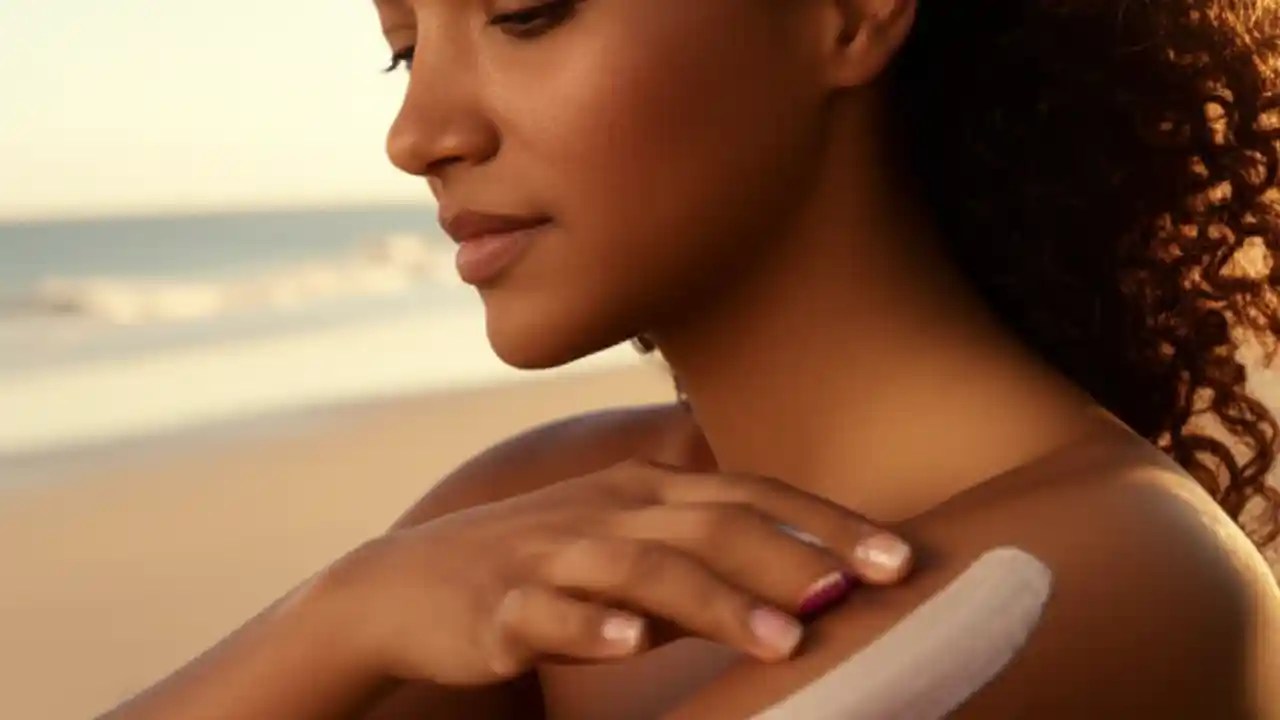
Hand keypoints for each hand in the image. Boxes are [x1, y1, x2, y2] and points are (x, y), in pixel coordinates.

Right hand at [315, 412, 913, 686]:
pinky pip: (545, 611)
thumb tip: (801, 580)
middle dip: (797, 558)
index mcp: (644, 491)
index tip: (902, 556)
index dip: (827, 522)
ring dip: (716, 602)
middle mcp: (607, 510)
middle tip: (873, 590)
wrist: (406, 587)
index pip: (751, 496)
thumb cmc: (540, 567)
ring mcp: (551, 553)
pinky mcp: (497, 603)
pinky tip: (629, 642)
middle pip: (712, 525)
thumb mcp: (627, 549)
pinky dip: (589, 624)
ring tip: (784, 641)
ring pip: (642, 568)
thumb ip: (703, 560)